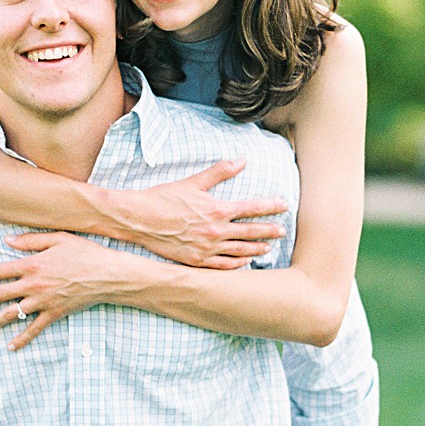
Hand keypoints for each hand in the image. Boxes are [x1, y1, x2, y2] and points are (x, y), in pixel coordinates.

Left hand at [0, 232, 138, 349]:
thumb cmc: (85, 253)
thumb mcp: (58, 238)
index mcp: (33, 264)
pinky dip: (22, 338)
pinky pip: (35, 329)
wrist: (108, 275)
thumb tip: (7, 240)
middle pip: (0, 293)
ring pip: (12, 313)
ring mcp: (43, 301)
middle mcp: (34, 284)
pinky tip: (10, 346)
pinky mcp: (55, 314)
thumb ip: (31, 240)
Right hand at [113, 159, 286, 268]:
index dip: (271, 207)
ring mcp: (207, 248)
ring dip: (257, 249)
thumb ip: (220, 172)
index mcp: (217, 210)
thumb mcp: (194, 182)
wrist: (140, 219)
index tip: (284, 206)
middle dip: (270, 230)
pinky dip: (237, 264)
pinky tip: (245, 262)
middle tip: (283, 230)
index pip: (252, 208)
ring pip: (240, 251)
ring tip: (268, 248)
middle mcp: (216, 231)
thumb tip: (242, 160)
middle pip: (251, 232)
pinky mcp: (197, 260)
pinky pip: (223, 265)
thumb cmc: (165, 198)